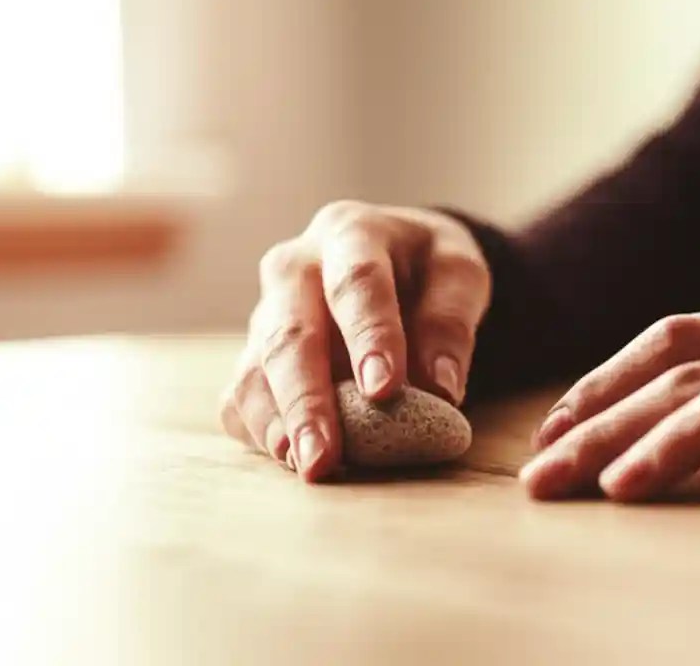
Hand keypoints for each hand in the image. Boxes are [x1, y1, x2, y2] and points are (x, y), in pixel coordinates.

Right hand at [219, 201, 490, 479]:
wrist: (397, 261)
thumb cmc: (428, 270)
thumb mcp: (459, 276)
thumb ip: (451, 322)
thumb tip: (442, 388)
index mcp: (350, 233)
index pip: (356, 284)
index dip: (369, 336)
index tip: (384, 390)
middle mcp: (294, 268)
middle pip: (291, 334)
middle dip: (307, 399)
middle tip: (325, 455)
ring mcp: (265, 312)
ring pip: (256, 369)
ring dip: (278, 423)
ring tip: (305, 466)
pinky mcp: (254, 354)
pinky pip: (240, 395)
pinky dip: (260, 429)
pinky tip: (288, 458)